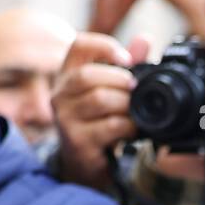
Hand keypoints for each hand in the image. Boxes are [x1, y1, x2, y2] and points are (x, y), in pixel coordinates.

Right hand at [52, 33, 148, 190]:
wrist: (86, 164)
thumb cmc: (100, 122)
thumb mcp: (113, 92)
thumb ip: (128, 66)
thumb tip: (145, 39)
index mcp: (68, 75)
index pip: (78, 45)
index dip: (104, 45)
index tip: (126, 58)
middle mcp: (60, 95)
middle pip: (86, 76)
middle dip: (119, 80)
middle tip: (136, 89)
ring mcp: (65, 120)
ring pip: (98, 100)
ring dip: (125, 104)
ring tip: (134, 112)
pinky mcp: (77, 142)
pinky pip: (109, 126)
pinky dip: (128, 126)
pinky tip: (132, 130)